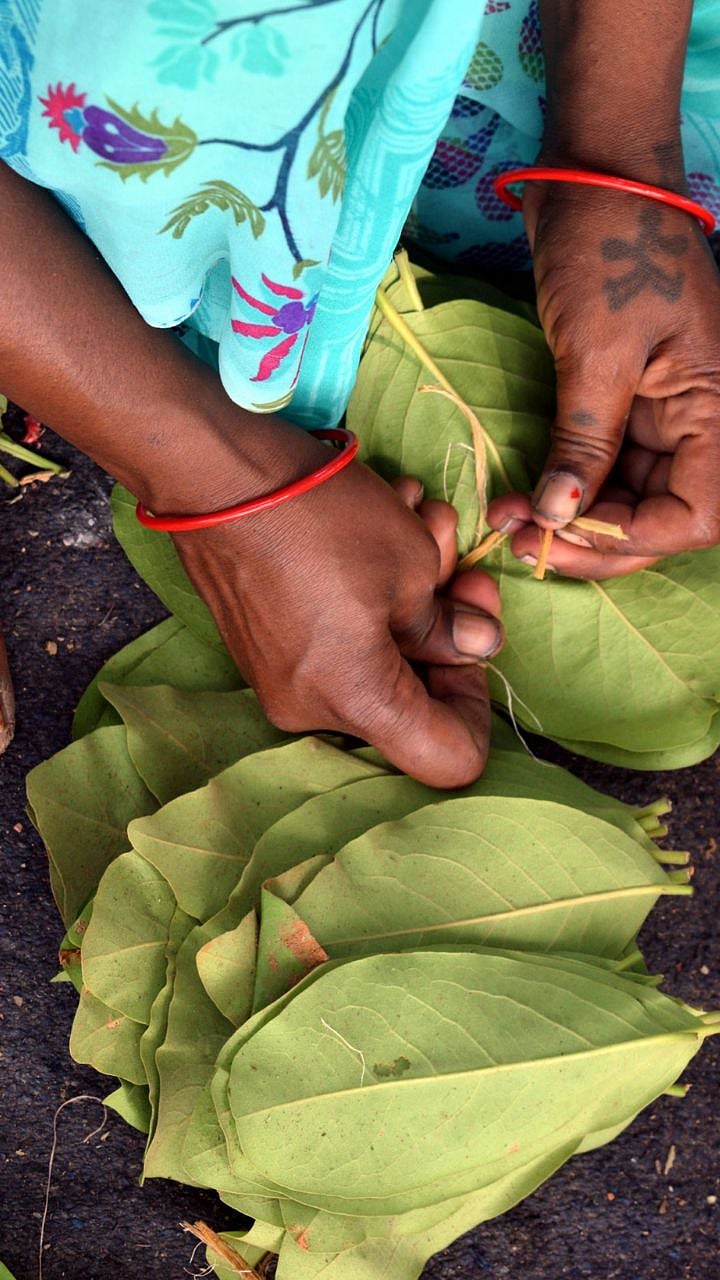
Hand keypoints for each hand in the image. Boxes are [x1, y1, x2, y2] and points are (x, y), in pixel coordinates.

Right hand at [171, 429, 502, 787]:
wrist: (216, 475)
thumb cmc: (321, 516)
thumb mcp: (413, 563)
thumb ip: (451, 625)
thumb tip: (473, 647)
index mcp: (357, 701)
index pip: (449, 759)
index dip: (477, 707)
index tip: (472, 645)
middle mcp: (312, 709)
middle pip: (408, 700)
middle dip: (445, 630)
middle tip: (462, 566)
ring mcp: (279, 682)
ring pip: (374, 660)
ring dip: (410, 599)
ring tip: (421, 522)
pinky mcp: (261, 650)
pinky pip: (334, 643)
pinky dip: (366, 599)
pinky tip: (383, 529)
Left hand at [488, 180, 719, 578]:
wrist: (593, 175)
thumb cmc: (610, 248)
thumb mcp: (597, 351)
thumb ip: (585, 441)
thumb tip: (559, 517)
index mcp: (717, 408)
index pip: (696, 514)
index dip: (633, 537)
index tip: (564, 533)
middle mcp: (696, 419)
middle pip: (659, 515)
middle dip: (594, 538)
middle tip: (525, 542)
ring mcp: (658, 412)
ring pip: (626, 496)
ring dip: (571, 516)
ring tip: (511, 520)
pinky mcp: (622, 400)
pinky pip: (601, 463)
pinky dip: (564, 483)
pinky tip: (521, 495)